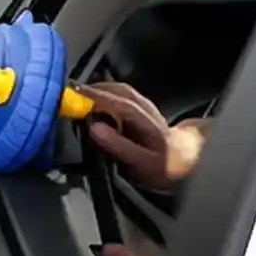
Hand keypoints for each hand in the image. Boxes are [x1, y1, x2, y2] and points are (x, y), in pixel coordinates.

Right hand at [81, 82, 210, 190]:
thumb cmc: (162, 166)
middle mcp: (147, 109)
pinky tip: (96, 99)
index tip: (75, 96)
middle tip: (70, 93)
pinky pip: (123, 95)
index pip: (120, 104)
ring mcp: (146, 107)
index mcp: (146, 123)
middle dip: (95, 89)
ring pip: (122, 90)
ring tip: (79, 94)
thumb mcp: (141, 162)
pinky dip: (107, 93)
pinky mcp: (144, 109)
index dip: (97, 98)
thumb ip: (118, 146)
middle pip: (120, 91)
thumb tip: (94, 128)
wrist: (185, 163)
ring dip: (100, 89)